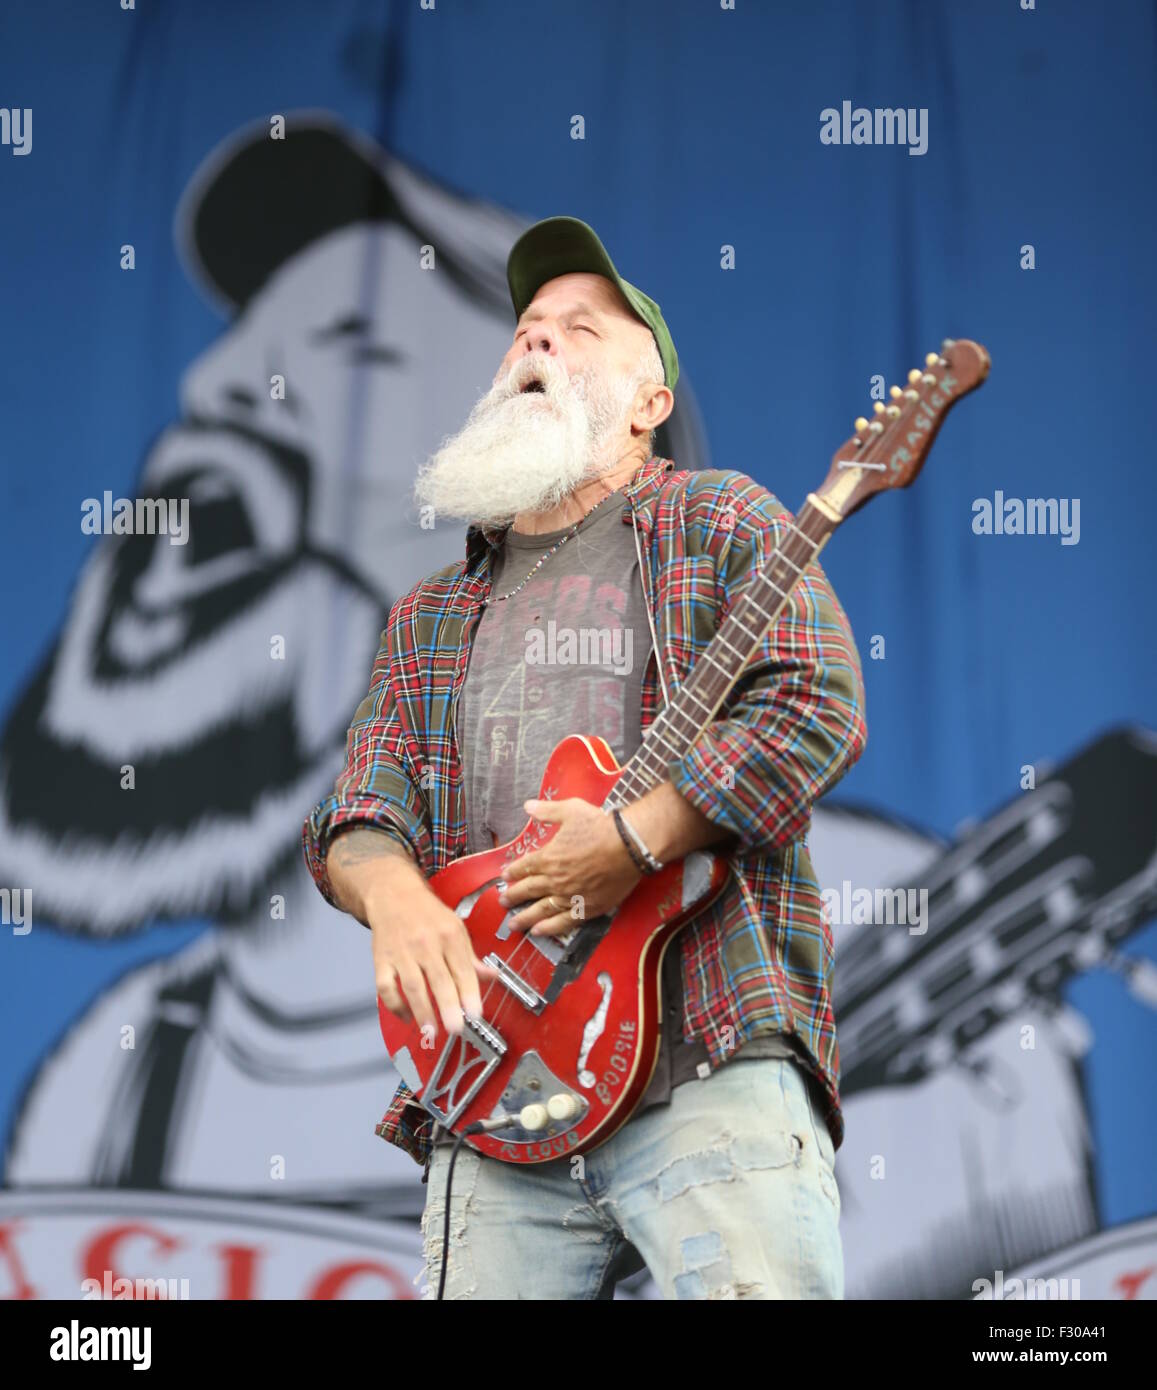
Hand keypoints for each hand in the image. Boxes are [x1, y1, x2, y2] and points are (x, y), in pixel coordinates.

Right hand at [366, 875, 498, 1038]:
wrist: (393, 894)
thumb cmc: (427, 913)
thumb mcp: (456, 927)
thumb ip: (471, 957)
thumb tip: (492, 977)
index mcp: (449, 935)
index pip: (462, 969)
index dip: (470, 993)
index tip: (475, 1014)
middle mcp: (426, 943)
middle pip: (438, 979)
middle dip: (448, 1007)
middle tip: (456, 1028)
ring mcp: (402, 952)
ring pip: (412, 986)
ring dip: (422, 1011)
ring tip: (431, 1031)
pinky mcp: (382, 959)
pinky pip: (386, 986)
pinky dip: (394, 1004)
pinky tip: (406, 1016)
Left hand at [499, 798, 641, 937]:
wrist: (629, 846)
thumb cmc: (601, 827)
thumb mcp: (571, 811)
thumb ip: (547, 811)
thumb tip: (528, 806)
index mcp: (549, 857)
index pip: (524, 867)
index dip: (512, 872)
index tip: (505, 876)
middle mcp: (555, 880)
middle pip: (528, 890)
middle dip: (513, 896)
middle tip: (503, 901)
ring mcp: (570, 896)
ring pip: (541, 910)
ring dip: (525, 917)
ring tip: (513, 924)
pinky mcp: (587, 908)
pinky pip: (564, 922)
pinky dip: (549, 928)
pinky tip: (539, 931)